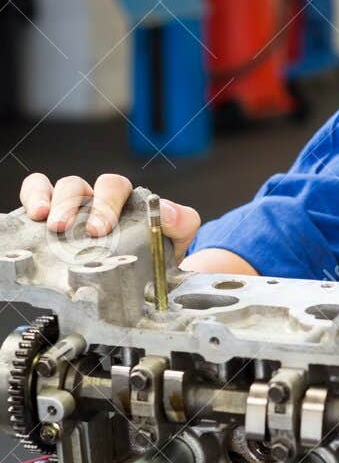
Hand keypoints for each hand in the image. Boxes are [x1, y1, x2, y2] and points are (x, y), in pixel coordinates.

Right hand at [20, 172, 201, 260]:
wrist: (145, 277)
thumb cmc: (156, 251)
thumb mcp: (177, 238)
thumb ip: (181, 222)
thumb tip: (166, 210)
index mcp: (124, 201)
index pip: (114, 186)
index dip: (105, 202)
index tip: (99, 228)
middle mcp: (95, 200)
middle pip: (80, 185)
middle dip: (72, 205)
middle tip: (73, 230)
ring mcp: (73, 207)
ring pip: (60, 188)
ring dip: (53, 202)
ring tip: (51, 224)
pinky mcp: (53, 217)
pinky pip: (37, 193)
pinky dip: (33, 197)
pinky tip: (34, 215)